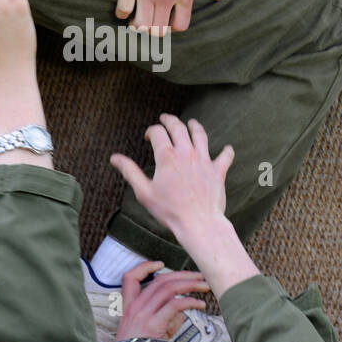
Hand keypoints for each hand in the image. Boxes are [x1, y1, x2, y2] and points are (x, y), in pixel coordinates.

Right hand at [110, 114, 233, 243]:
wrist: (198, 223)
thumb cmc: (169, 210)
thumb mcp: (144, 192)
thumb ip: (130, 171)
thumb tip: (114, 158)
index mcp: (167, 156)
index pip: (157, 132)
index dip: (151, 131)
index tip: (148, 137)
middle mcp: (186, 153)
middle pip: (178, 127)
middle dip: (170, 120)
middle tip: (165, 118)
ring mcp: (204, 160)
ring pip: (200, 135)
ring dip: (194, 126)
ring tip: (191, 123)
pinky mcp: (217, 170)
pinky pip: (225, 156)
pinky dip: (226, 151)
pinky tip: (227, 148)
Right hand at [114, 260, 208, 341]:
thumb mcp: (148, 333)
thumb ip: (164, 319)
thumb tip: (182, 311)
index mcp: (129, 308)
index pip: (130, 278)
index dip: (145, 267)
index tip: (161, 265)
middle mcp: (134, 308)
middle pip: (159, 281)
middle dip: (182, 275)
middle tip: (199, 276)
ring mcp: (143, 315)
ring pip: (168, 288)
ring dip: (190, 285)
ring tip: (204, 287)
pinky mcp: (153, 325)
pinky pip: (174, 305)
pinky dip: (190, 302)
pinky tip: (200, 304)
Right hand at [116, 0, 222, 32]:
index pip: (180, 25)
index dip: (174, 27)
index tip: (169, 20)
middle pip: (158, 30)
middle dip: (155, 29)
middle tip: (151, 20)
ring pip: (141, 25)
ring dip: (138, 26)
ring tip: (136, 19)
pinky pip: (122, 9)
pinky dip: (122, 12)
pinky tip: (124, 8)